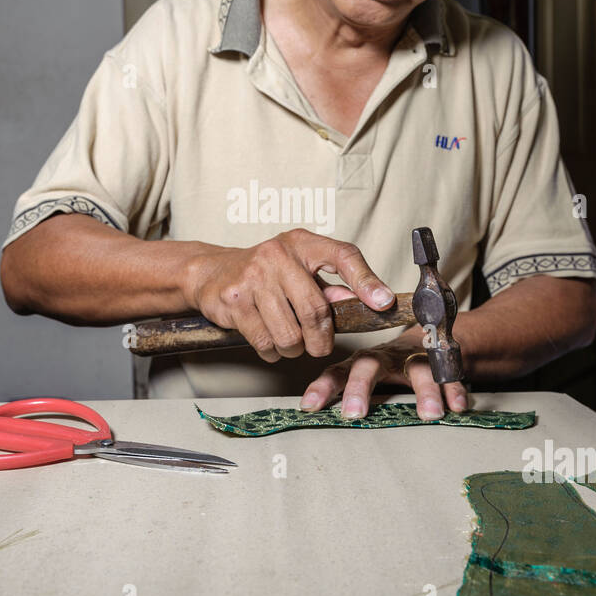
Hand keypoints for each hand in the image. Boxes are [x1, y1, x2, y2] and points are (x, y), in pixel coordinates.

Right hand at [183, 229, 395, 362]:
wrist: (212, 271)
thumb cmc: (266, 272)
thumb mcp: (300, 269)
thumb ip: (331, 285)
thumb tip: (370, 300)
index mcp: (302, 243)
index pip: (343, 256)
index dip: (366, 280)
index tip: (383, 303)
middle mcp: (278, 255)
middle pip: (316, 311)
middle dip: (321, 340)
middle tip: (318, 346)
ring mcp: (254, 277)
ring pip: (290, 334)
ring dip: (294, 348)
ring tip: (289, 341)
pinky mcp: (235, 301)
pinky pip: (265, 342)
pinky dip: (272, 351)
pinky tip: (270, 341)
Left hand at [299, 328, 469, 421]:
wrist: (428, 335)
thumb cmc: (388, 366)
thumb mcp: (366, 377)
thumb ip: (348, 393)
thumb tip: (318, 418)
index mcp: (361, 363)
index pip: (337, 372)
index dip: (323, 387)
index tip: (309, 406)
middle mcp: (383, 357)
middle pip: (368, 366)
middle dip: (359, 388)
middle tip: (354, 413)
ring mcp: (412, 356)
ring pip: (416, 368)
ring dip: (424, 390)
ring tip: (430, 414)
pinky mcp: (439, 359)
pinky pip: (448, 373)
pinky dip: (453, 389)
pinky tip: (458, 406)